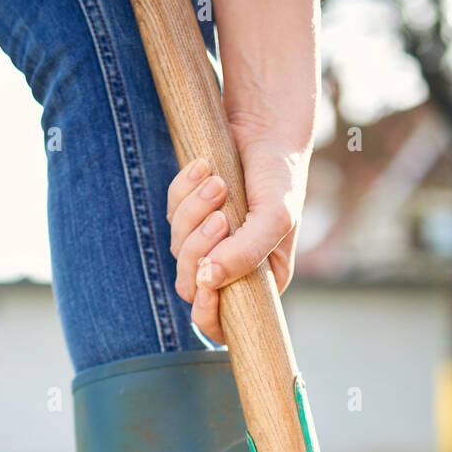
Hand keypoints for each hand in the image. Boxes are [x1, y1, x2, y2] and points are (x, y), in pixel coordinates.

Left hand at [166, 128, 309, 343]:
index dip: (207, 313)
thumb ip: (245, 254)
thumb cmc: (279, 176)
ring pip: (178, 248)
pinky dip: (183, 190)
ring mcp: (209, 244)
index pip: (222, 324)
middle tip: (221, 214)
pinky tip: (203, 167)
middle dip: (199, 248)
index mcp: (259, 282)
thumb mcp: (275, 217)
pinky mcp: (191, 217)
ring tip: (217, 181)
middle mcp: (232, 268)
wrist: (265, 128)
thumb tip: (206, 280)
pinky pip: (171, 215)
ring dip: (193, 212)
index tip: (206, 287)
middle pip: (191, 285)